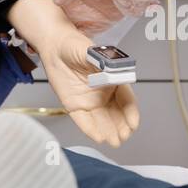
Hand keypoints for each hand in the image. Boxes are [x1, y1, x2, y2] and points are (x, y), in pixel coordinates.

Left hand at [36, 27, 139, 146]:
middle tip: (124, 135)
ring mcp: (90, 101)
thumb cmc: (74, 45)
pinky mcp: (75, 106)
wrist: (54, 46)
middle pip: (117, 114)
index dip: (131, 112)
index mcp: (113, 79)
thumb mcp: (89, 51)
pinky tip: (98, 137)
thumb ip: (100, 62)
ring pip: (103, 120)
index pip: (126, 99)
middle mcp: (104, 93)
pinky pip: (84, 120)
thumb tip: (111, 69)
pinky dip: (91, 129)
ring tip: (115, 141)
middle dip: (122, 126)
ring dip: (109, 132)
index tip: (133, 123)